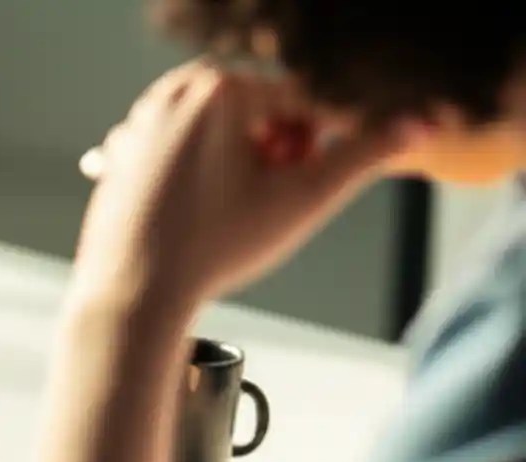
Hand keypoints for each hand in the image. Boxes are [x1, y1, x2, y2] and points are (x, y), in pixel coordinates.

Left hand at [67, 61, 414, 307]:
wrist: (133, 292)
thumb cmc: (210, 248)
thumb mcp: (304, 198)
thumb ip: (366, 154)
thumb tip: (418, 125)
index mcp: (218, 88)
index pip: (304, 105)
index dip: (317, 151)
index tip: (307, 186)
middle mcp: (172, 92)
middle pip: (261, 118)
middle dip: (272, 160)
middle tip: (255, 205)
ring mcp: (141, 120)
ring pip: (224, 139)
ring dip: (238, 172)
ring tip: (220, 214)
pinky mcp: (123, 150)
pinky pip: (188, 158)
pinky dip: (200, 182)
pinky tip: (190, 215)